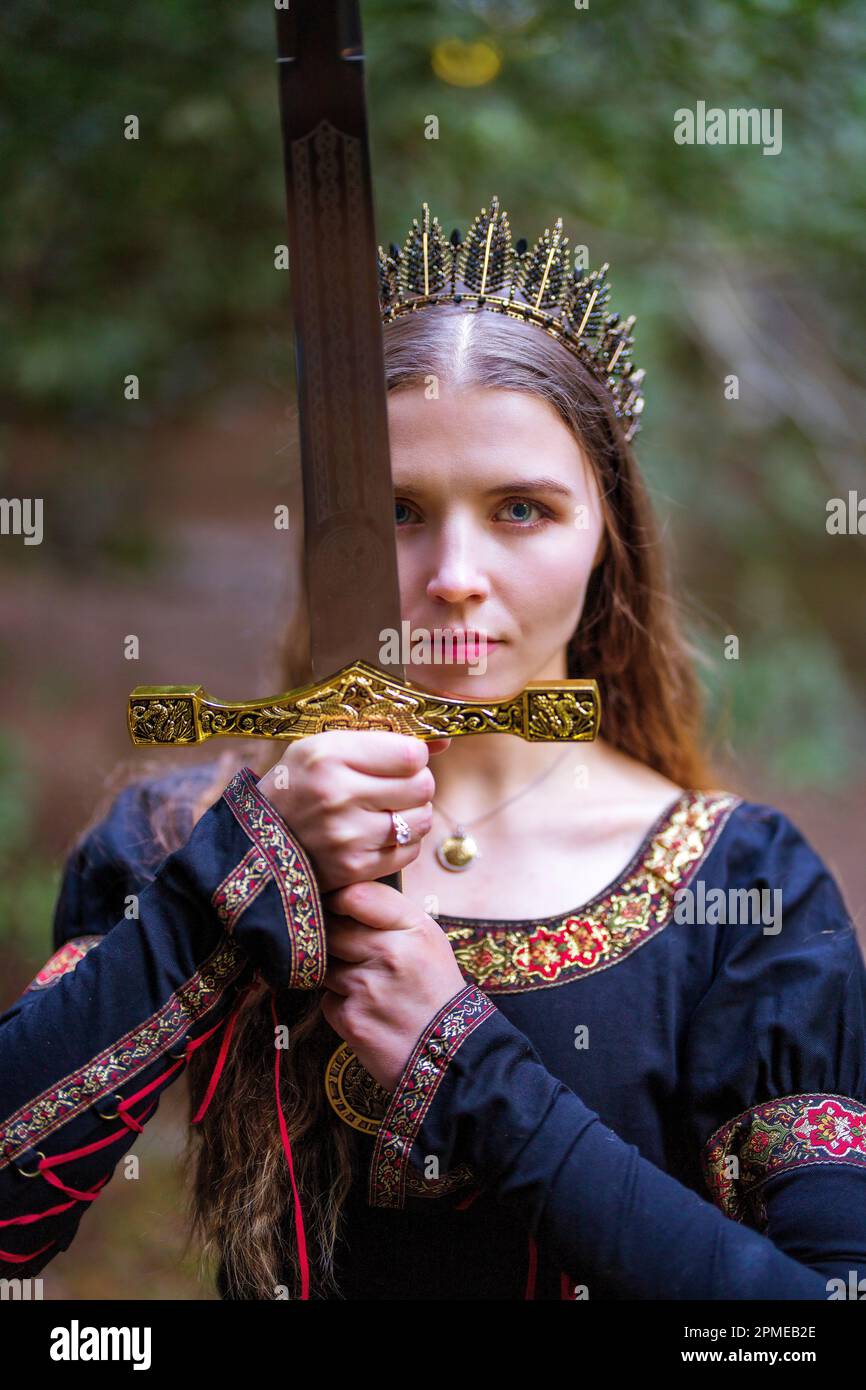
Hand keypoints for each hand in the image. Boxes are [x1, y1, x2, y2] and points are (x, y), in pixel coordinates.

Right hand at [256, 731, 450, 894]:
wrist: (256, 843)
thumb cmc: (297, 787)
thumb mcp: (325, 748)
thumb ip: (383, 740)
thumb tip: (443, 741)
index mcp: (328, 755)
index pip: (411, 754)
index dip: (413, 756)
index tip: (398, 761)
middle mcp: (338, 795)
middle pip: (423, 785)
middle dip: (415, 784)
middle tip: (392, 788)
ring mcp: (348, 836)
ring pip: (422, 819)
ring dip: (412, 814)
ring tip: (385, 811)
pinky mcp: (355, 868)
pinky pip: (409, 851)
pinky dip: (402, 843)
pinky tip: (377, 835)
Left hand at [320, 880, 465, 1091]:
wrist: (451, 1055)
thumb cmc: (435, 990)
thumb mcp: (429, 940)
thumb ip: (389, 914)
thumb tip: (342, 894)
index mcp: (414, 928)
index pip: (356, 895)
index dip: (338, 899)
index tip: (336, 906)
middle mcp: (391, 953)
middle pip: (333, 929)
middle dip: (336, 939)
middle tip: (355, 954)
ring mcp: (367, 987)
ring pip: (326, 964)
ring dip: (337, 973)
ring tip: (369, 987)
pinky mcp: (350, 1019)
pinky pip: (327, 999)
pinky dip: (340, 1004)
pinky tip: (367, 1011)